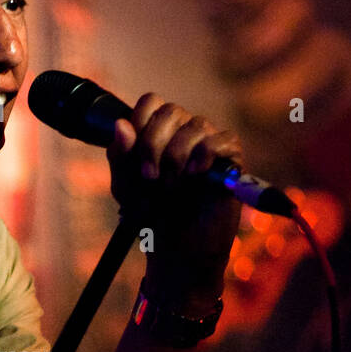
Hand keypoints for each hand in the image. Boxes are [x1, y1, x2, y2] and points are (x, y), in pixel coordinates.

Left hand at [107, 93, 242, 308]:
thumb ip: (120, 156)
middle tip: (149, 178)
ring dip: (176, 156)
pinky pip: (223, 139)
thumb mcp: (125, 187)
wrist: (177, 249)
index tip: (134, 156)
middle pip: (171, 111)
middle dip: (153, 144)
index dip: (140, 122)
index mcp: (158, 131)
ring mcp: (209, 143)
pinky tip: (195, 174)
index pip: (151, 102)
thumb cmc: (152, 215)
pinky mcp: (231, 160)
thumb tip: (121, 124)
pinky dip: (206, 154)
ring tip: (172, 186)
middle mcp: (184, 131)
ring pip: (196, 124)